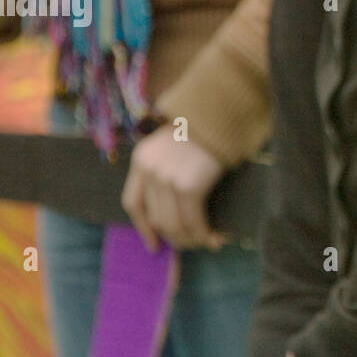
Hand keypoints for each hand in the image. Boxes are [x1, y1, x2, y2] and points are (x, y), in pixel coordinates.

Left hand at [121, 124, 225, 250]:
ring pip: (174, 225)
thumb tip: (173, 213)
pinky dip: (203, 234)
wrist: (222, 113)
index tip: (154, 244)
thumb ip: (166, 171)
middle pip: (156, 218)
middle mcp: (150, 170)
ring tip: (206, 242)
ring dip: (191, 239)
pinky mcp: (188, 186)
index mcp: (142, 159)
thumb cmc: (205, 130)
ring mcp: (167, 178)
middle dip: (175, 237)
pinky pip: (193, 220)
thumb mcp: (174, 146)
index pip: (133, 203)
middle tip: (192, 244)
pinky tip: (214, 238)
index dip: (143, 228)